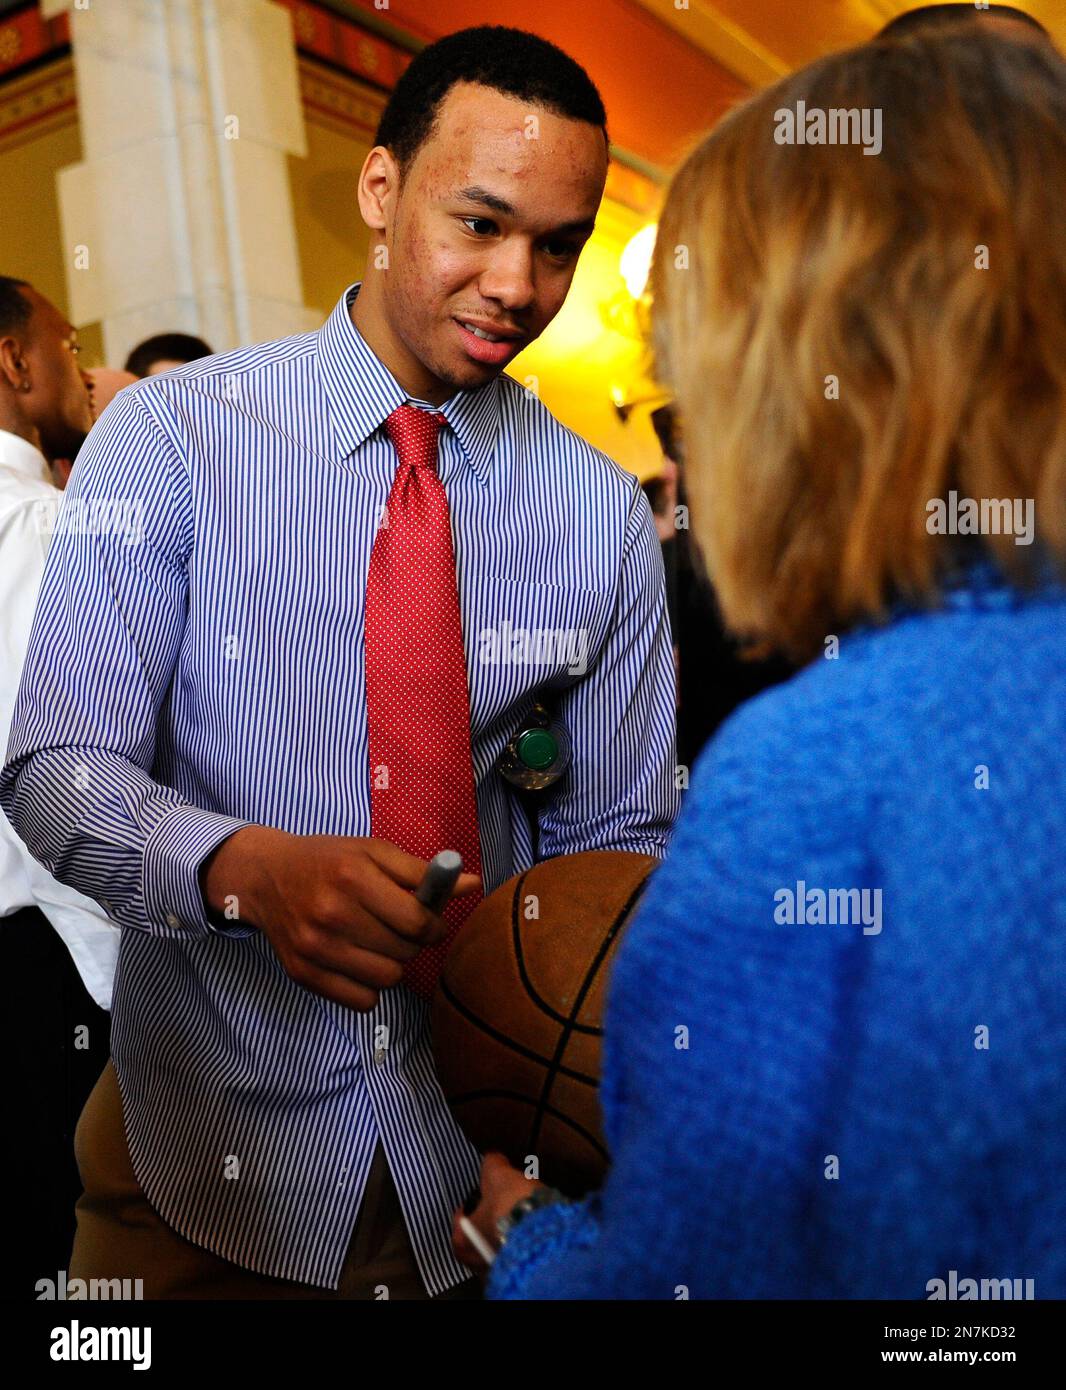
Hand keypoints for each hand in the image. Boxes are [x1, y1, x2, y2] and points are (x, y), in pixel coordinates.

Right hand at [200, 826, 479, 1011]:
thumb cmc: (328, 860)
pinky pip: (361, 1001)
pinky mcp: (302, 974)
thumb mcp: (373, 851)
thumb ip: (421, 871)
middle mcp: (331, 914)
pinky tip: (360, 961)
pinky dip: (369, 987)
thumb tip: (472, 883)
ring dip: (393, 965)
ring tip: (379, 944)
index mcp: (353, 877)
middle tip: (400, 928)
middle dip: (412, 942)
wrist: (265, 877)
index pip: (418, 921)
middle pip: (405, 951)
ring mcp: (314, 948)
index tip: (430, 921)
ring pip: (387, 979)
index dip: (434, 925)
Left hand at [451, 1152, 544, 1270]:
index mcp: (462, 1241)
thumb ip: (491, 1164)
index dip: (473, 1201)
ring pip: (499, 1244)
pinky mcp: (522, 1272)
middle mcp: (477, 1262)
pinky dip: (523, 1239)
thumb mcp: (497, 1174)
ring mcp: (500, 1269)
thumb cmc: (512, 1208)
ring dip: (509, 1229)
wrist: (545, 1234)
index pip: (461, 1217)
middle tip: (504, 1201)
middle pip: (480, 1233)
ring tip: (523, 1211)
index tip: (483, 1193)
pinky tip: (533, 1225)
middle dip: (492, 1217)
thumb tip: (492, 1158)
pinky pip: (518, 1252)